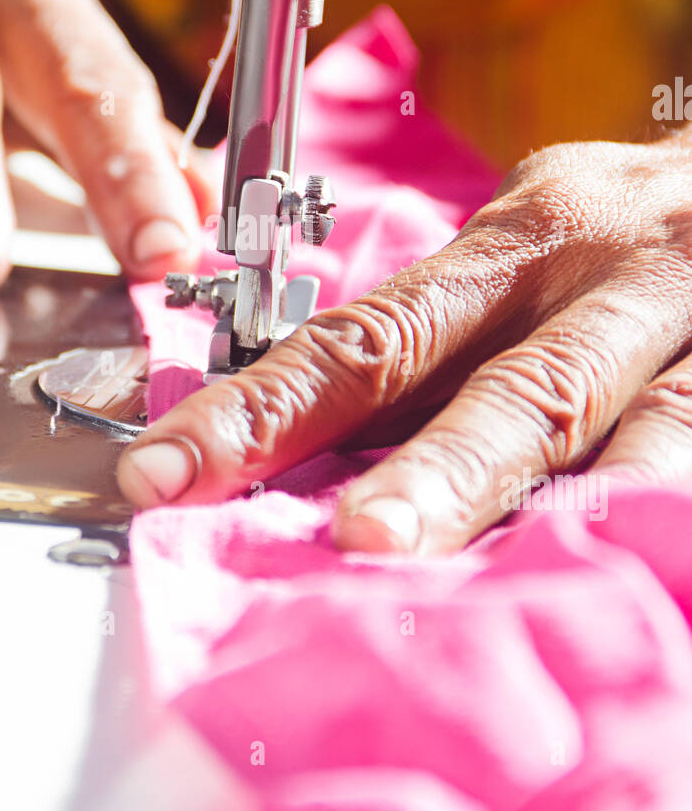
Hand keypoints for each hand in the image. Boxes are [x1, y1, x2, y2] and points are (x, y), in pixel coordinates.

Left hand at [117, 135, 691, 552]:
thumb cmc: (626, 231)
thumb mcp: (533, 242)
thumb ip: (447, 330)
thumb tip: (321, 437)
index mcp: (522, 238)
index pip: (381, 329)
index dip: (272, 403)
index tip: (169, 470)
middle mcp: (605, 282)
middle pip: (511, 387)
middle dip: (427, 473)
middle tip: (349, 545)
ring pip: (626, 433)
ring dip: (542, 513)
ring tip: (466, 579)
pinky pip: (691, 464)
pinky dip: (644, 518)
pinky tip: (591, 577)